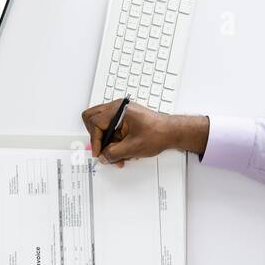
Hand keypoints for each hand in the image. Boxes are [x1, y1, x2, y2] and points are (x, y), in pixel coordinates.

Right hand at [81, 102, 208, 166]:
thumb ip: (113, 153)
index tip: (99, 153)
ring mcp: (120, 113)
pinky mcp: (124, 120)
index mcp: (118, 110)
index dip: (95, 141)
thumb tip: (103, 156)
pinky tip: (124, 151)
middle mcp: (117, 108)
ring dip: (107, 142)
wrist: (172, 132)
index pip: (95, 123)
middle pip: (92, 119)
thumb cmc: (159, 133)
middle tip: (102, 149)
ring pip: (101, 126)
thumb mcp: (132, 148)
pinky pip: (111, 130)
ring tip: (118, 154)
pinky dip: (114, 142)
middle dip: (96, 137)